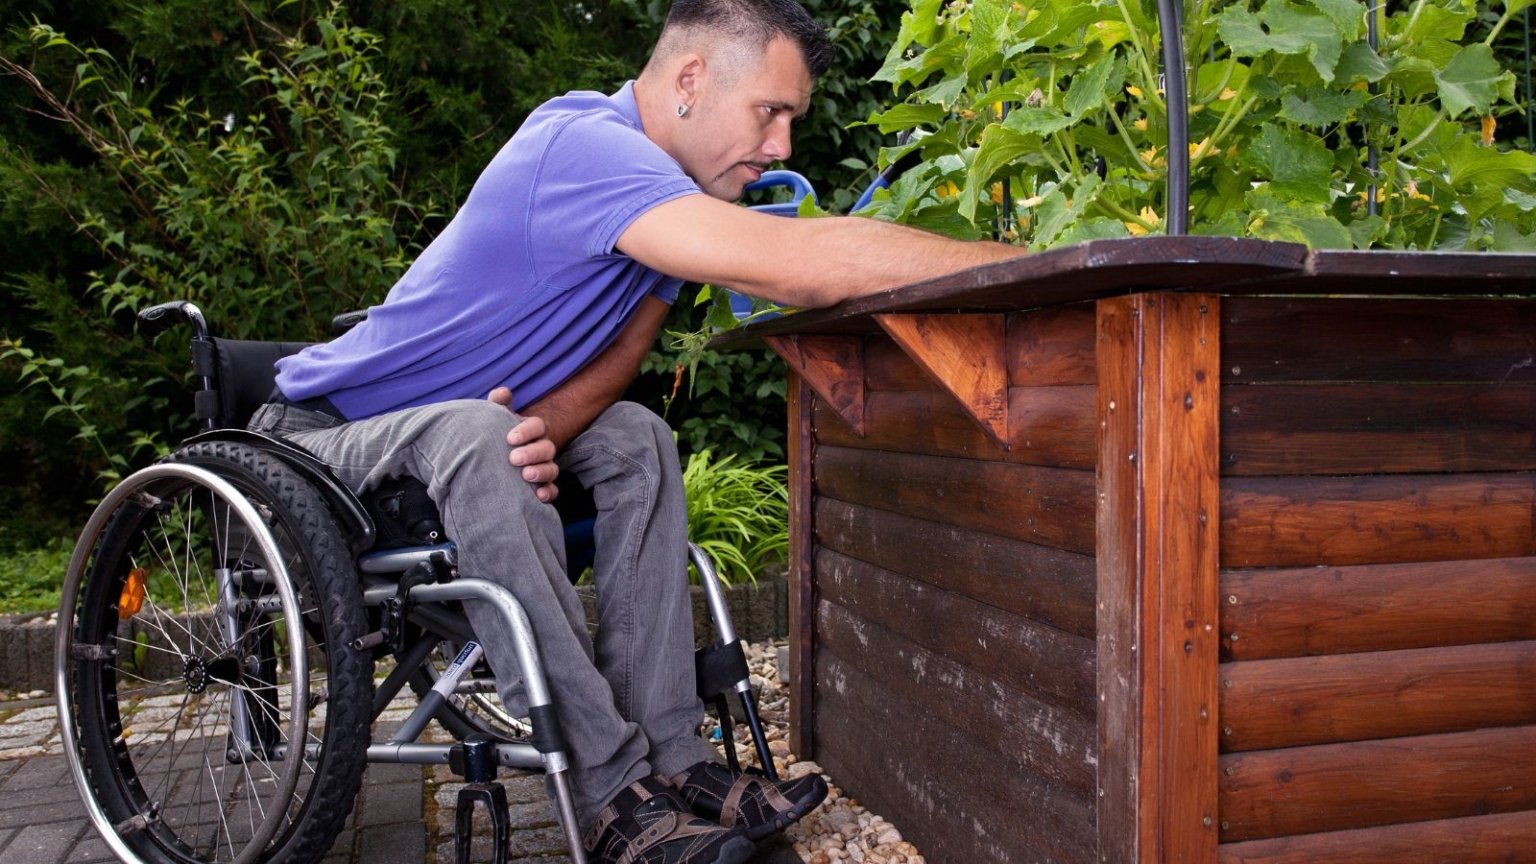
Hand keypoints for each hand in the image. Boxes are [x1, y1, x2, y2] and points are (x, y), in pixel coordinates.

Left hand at [488, 387, 558, 501]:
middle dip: (532, 453)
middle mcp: (542, 447)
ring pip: (552, 468)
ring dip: (541, 472)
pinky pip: (553, 489)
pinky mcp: (544, 485)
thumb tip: (502, 392)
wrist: (495, 456)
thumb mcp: (496, 418)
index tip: (510, 438)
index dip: (527, 431)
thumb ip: (497, 403)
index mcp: (532, 430)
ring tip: (525, 475)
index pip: (537, 426)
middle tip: (513, 458)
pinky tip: (538, 496)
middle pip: (547, 448)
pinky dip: (549, 492)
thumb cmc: (497, 434)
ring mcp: (545, 466)